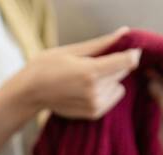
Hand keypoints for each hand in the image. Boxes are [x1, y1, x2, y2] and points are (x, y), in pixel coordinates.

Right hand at [15, 27, 141, 119]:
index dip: (131, 53)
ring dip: (110, 80)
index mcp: (90, 72)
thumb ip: (102, 43)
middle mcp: (95, 91)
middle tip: (94, 63)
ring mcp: (94, 104)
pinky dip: (106, 91)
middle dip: (115, 65)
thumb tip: (124, 33)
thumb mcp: (73, 50)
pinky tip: (87, 89)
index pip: (128, 61)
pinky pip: (113, 97)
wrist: (30, 92)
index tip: (127, 48)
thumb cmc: (47, 66)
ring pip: (119, 85)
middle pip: (123, 72)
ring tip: (88, 78)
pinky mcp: (94, 113)